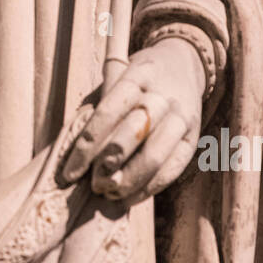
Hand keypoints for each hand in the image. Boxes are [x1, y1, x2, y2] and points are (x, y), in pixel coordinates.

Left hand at [61, 37, 204, 201]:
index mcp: (137, 76)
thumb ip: (100, 110)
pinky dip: (148, 189)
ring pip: (154, 156)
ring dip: (128, 181)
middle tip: (93, 184)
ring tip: (109, 194)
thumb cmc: (138, 80)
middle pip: (132, 135)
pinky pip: (172, 169)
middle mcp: (162, 96)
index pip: (107, 113)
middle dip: (108, 165)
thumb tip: (75, 157)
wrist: (183, 64)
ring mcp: (181, 118)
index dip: (86, 147)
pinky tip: (129, 198)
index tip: (70, 173)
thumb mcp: (117, 78)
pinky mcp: (192, 138)